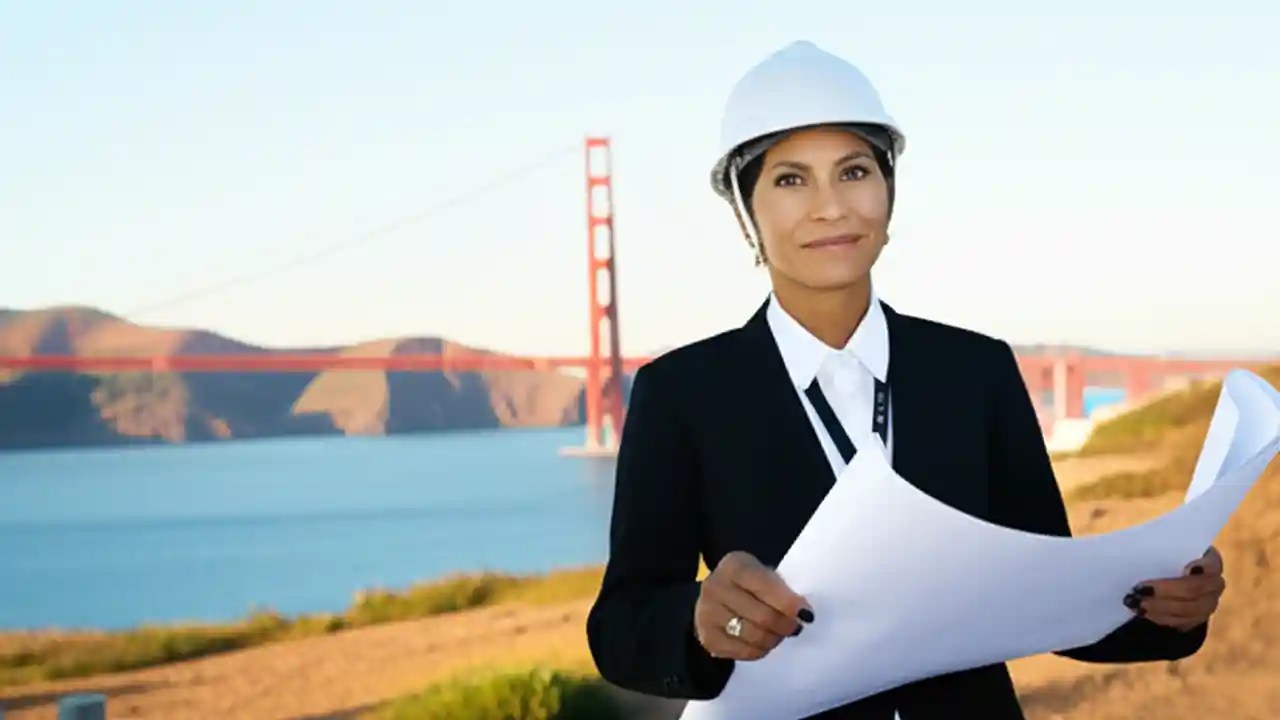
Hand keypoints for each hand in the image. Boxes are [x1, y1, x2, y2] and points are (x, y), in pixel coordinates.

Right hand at [693, 551, 812, 660]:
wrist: (715, 596)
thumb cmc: (748, 585)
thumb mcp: (762, 574)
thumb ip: (780, 589)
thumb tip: (802, 614)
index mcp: (734, 566)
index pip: (766, 586)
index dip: (789, 603)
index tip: (807, 615)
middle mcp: (715, 587)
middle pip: (763, 616)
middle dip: (786, 625)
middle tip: (795, 627)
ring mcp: (707, 613)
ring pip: (755, 637)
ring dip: (774, 639)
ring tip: (779, 634)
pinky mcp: (707, 638)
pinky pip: (744, 652)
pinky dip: (761, 650)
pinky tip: (764, 642)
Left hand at [1125, 546, 1225, 630]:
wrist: (1165, 575)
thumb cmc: (1161, 555)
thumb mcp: (1159, 546)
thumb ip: (1155, 545)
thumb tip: (1131, 547)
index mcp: (1209, 560)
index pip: (1212, 564)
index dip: (1203, 567)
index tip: (1187, 568)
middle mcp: (1214, 583)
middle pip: (1195, 589)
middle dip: (1166, 590)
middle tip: (1140, 589)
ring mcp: (1208, 604)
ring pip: (1188, 610)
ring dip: (1159, 606)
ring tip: (1135, 601)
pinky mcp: (1195, 620)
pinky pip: (1180, 623)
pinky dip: (1159, 617)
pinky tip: (1142, 611)